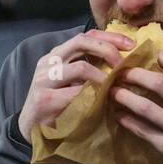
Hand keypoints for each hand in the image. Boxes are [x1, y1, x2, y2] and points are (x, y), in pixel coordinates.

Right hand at [18, 29, 133, 138]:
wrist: (31, 128)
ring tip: (114, 87)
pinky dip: (92, 97)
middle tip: (123, 65)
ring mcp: (44, 79)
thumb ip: (90, 69)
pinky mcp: (45, 99)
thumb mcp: (72, 82)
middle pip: (81, 42)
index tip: (131, 44)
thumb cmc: (57, 103)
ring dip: (103, 77)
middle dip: (107, 50)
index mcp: (57, 54)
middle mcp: (49, 61)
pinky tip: (102, 103)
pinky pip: (75, 94)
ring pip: (80, 68)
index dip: (110, 36)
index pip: (86, 35)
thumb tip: (123, 62)